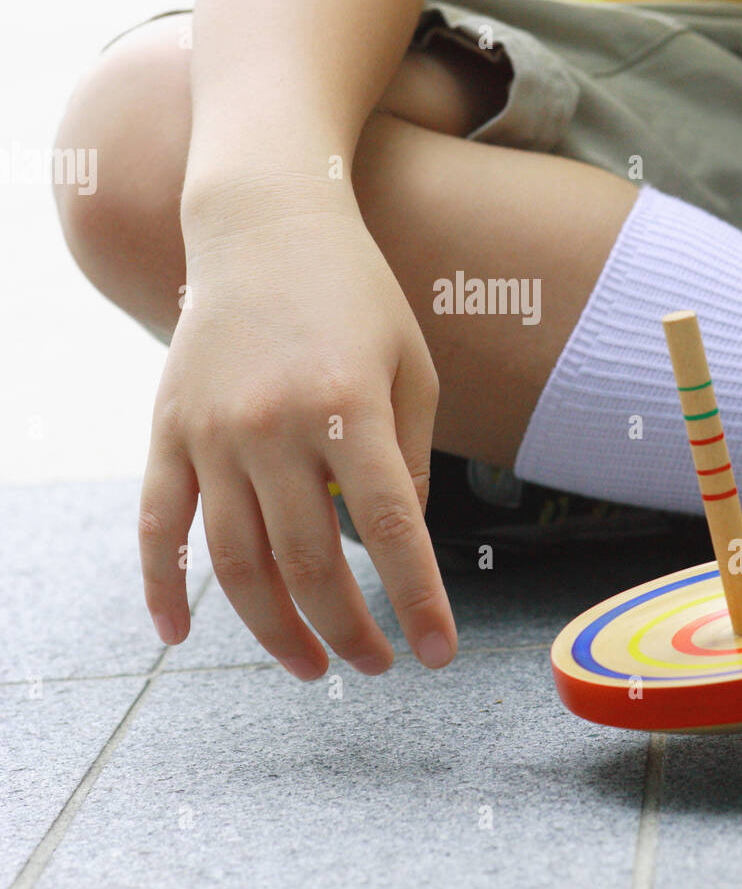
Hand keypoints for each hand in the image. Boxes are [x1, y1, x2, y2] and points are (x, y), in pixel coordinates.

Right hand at [137, 176, 454, 678]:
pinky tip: (180, 636)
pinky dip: (161, 587)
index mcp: (351, 405)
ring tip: (313, 667)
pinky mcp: (169, 429)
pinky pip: (158, 525)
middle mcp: (276, 424)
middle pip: (312, 562)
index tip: (436, 656)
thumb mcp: (413, 363)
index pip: (393, 529)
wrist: (265, 221)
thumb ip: (411, 456)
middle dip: (350, 630)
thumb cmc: (356, 293)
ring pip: (236, 564)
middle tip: (376, 665)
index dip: (417, 603)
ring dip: (275, 630)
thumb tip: (403, 539)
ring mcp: (213, 430)